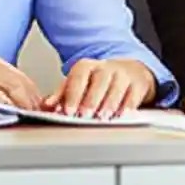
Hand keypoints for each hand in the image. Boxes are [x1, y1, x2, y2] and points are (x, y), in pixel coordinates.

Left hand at [42, 59, 156, 119]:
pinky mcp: (137, 83)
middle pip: (98, 81)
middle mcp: (105, 68)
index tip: (68, 111)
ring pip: (116, 87)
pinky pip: (133, 94)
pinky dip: (127, 106)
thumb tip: (47, 105)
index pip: (78, 77)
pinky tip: (121, 115)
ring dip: (109, 103)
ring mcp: (122, 74)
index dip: (72, 94)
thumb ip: (62, 94)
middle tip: (85, 116)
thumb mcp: (79, 84)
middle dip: (91, 100)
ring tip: (103, 117)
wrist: (128, 71)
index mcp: (86, 67)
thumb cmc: (98, 81)